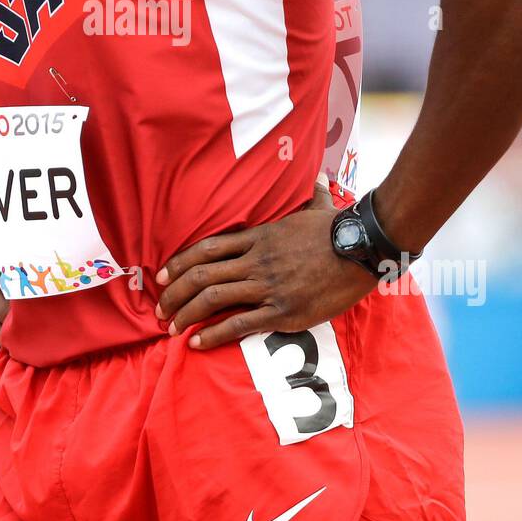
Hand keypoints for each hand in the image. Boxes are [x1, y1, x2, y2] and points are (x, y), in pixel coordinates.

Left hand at [154, 181, 377, 351]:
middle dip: (174, 294)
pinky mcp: (282, 311)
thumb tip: (320, 177)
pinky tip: (197, 343)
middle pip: (201, 274)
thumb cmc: (341, 229)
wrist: (362, 249)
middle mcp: (255, 260)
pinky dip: (213, 334)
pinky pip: (238, 323)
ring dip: (186, 314)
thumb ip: (313, 195)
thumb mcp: (319, 208)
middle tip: (159, 309)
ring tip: (171, 328)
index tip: (163, 276)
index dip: (180, 263)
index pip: (207, 248)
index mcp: (258, 237)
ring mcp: (267, 286)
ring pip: (212, 298)